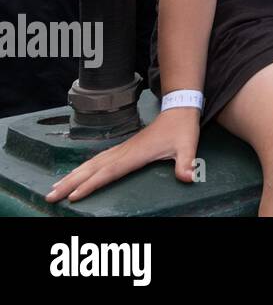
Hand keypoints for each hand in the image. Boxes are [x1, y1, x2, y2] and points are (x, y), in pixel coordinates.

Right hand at [45, 107, 199, 203]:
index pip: (109, 172)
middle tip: (50, 196)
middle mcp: (124, 151)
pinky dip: (83, 168)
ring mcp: (122, 149)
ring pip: (92, 164)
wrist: (179, 108)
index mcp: (136, 154)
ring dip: (72, 176)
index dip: (91, 184)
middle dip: (71, 183)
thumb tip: (190, 177)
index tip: (73, 196)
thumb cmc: (183, 129)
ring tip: (54, 187)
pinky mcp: (123, 148)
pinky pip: (98, 160)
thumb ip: (186, 163)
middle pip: (92, 169)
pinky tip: (75, 174)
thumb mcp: (188, 146)